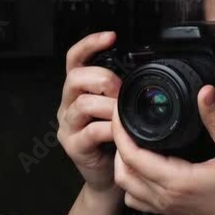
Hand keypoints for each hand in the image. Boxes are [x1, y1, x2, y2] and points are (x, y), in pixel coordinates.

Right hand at [56, 32, 122, 192]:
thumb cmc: (117, 140)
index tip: (111, 37)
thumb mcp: (119, 110)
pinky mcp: (73, 146)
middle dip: (102, 78)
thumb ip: (122, 91)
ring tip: (123, 113)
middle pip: (75, 77)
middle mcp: (68, 105)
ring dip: (108, 106)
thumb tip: (146, 71)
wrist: (109, 177)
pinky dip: (109, 130)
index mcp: (79, 90)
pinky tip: (120, 133)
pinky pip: (90, 131)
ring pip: (82, 104)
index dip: (90, 44)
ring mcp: (68, 126)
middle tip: (121, 89)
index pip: (75, 59)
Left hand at [112, 85, 214, 214]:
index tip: (121, 112)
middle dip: (117, 144)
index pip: (131, 155)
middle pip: (122, 170)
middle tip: (124, 123)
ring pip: (126, 187)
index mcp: (177, 181)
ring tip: (131, 142)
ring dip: (123, 164)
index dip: (120, 131)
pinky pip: (138, 198)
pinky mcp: (171, 210)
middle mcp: (166, 196)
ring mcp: (166, 206)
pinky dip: (132, 181)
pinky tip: (145, 166)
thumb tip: (205, 94)